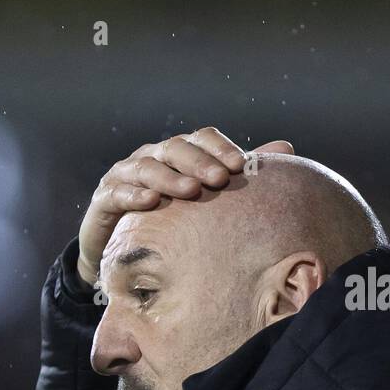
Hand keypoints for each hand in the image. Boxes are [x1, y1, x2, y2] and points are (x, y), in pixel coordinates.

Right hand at [75, 127, 293, 285]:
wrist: (121, 251)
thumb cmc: (169, 221)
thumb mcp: (204, 199)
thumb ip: (237, 172)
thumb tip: (287, 148)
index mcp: (177, 154)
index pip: (200, 138)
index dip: (219, 148)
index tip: (242, 166)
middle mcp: (150, 157)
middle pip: (174, 147)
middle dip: (198, 161)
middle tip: (220, 179)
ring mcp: (124, 176)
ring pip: (146, 167)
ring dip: (169, 177)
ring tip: (190, 191)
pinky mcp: (103, 199)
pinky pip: (118, 192)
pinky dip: (134, 195)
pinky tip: (151, 202)